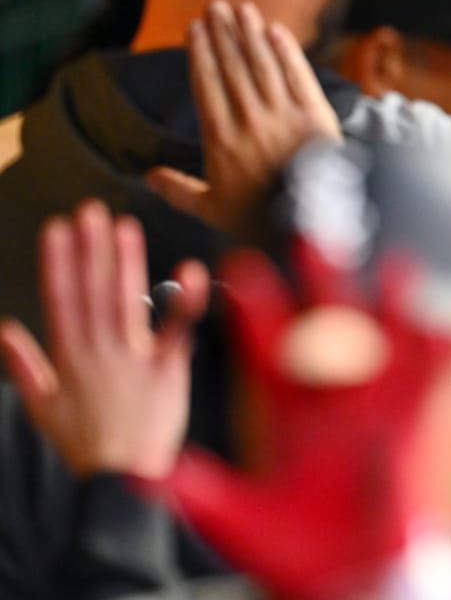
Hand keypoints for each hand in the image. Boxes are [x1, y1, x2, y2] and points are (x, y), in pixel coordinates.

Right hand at [0, 200, 207, 478]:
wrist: (120, 481)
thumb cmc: (86, 447)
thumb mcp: (42, 408)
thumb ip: (25, 365)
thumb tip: (4, 331)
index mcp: (70, 358)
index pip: (60, 299)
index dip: (58, 262)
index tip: (57, 229)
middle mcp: (99, 352)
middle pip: (92, 291)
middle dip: (91, 249)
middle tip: (91, 212)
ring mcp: (133, 360)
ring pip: (127, 302)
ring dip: (125, 263)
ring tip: (123, 227)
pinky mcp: (168, 371)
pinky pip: (178, 332)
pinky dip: (183, 302)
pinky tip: (189, 271)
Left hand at [143, 240, 450, 599]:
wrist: (348, 581)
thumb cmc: (295, 555)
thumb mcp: (236, 519)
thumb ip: (198, 493)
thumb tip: (145, 475)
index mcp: (285, 419)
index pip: (266, 353)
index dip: (255, 314)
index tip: (239, 275)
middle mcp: (330, 406)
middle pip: (326, 332)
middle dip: (319, 286)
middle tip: (309, 239)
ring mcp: (373, 414)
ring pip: (383, 346)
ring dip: (389, 307)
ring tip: (394, 264)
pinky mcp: (410, 430)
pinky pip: (430, 385)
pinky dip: (443, 354)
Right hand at [146, 0, 340, 238]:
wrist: (314, 224)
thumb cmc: (260, 219)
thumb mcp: (212, 210)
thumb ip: (179, 190)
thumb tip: (148, 176)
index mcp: (220, 139)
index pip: (206, 83)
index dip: (199, 52)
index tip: (194, 27)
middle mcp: (250, 120)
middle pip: (233, 66)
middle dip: (222, 32)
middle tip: (214, 5)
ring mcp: (284, 115)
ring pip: (263, 64)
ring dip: (251, 33)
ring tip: (241, 9)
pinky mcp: (316, 114)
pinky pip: (298, 75)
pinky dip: (287, 51)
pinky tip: (277, 31)